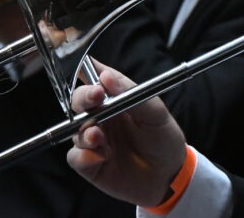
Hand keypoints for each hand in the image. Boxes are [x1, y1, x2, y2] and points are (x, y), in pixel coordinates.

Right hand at [67, 62, 186, 207]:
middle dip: (83, 97)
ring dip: (84, 130)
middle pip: (78, 100)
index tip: (88, 68)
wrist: (170, 175)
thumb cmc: (163, 137)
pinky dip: (84, 155)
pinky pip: (75, 157)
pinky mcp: (89, 164)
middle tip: (95, 98)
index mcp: (114, 98)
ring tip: (99, 136)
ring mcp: (93, 139)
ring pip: (74, 128)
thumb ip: (130, 92)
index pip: (93, 78)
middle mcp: (100, 116)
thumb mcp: (155, 111)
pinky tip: (102, 156)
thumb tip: (106, 76)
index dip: (85, 69)